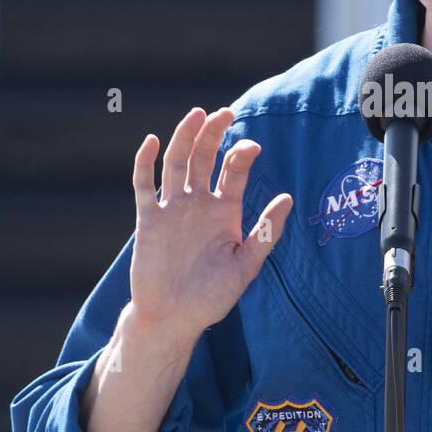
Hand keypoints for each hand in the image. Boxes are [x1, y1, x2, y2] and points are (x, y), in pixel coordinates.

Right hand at [128, 107, 291, 346]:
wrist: (173, 319)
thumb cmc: (212, 296)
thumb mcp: (245, 265)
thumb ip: (265, 232)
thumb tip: (288, 197)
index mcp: (225, 211)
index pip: (234, 171)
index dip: (242, 154)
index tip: (251, 146)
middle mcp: (198, 203)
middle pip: (205, 157)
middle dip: (214, 133)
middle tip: (225, 112)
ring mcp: (172, 209)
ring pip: (176, 163)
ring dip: (184, 138)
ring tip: (196, 114)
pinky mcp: (148, 219)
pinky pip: (144, 186)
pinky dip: (144, 162)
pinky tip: (150, 141)